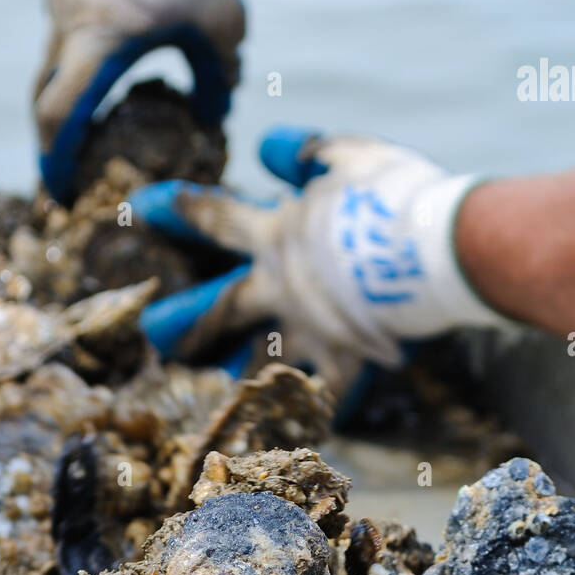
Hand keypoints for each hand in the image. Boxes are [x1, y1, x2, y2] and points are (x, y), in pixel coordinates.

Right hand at [35, 0, 243, 203]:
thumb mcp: (221, 22)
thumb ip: (216, 77)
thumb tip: (214, 113)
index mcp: (98, 39)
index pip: (58, 117)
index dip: (55, 161)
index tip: (61, 192)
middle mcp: (68, 16)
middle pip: (48, 93)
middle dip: (56, 138)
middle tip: (71, 175)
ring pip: (58, 57)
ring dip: (72, 95)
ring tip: (97, 128)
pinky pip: (69, 25)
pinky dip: (81, 57)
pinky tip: (112, 65)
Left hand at [129, 128, 506, 394]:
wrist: (428, 253)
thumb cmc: (388, 196)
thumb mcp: (348, 156)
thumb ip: (307, 152)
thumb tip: (269, 149)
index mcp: (276, 235)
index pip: (220, 219)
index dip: (185, 210)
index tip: (146, 206)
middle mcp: (281, 289)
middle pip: (224, 307)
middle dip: (188, 317)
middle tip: (152, 330)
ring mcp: (308, 331)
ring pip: (262, 359)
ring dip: (239, 370)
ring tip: (218, 384)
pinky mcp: (344, 360)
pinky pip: (326, 395)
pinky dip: (318, 409)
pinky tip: (309, 425)